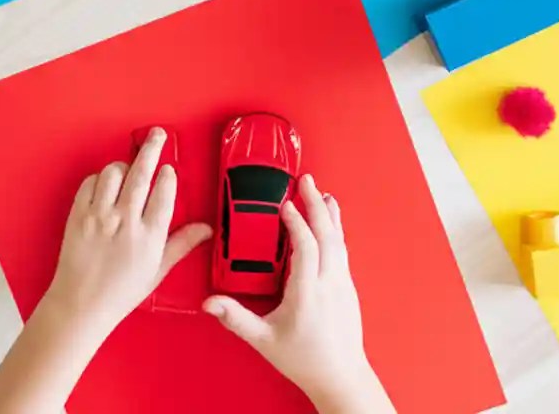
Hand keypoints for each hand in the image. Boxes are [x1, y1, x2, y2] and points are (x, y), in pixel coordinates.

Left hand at [45, 127, 211, 334]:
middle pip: (141, 173)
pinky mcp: (78, 215)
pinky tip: (105, 186)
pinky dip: (99, 179)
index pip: (164, 192)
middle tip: (157, 134)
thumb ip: (182, 244)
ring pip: (113, 173)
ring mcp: (99, 216)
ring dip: (123, 166)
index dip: (168, 176)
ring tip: (128, 169)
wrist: (82, 304)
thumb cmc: (122, 291)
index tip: (169, 169)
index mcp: (150, 236)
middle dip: (152, 149)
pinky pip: (89, 183)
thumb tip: (206, 228)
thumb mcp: (158, 270)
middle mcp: (126, 221)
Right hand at [202, 175, 393, 413]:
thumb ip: (236, 319)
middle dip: (316, 204)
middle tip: (306, 181)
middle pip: (327, 234)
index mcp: (308, 292)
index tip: (284, 206)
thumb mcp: (264, 340)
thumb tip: (210, 303)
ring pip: (339, 241)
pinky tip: (332, 226)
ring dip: (330, 215)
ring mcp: (342, 284)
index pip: (305, 246)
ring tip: (322, 194)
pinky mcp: (348, 288)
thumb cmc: (305, 359)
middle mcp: (329, 283)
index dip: (296, 222)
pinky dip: (336, 232)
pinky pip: (343, 251)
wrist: (340, 376)